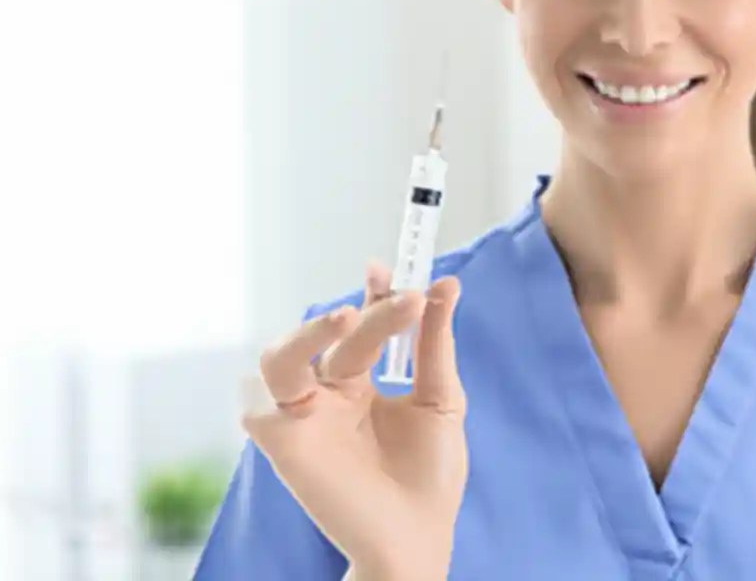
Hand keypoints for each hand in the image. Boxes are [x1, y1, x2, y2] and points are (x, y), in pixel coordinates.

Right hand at [241, 262, 466, 578]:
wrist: (418, 539)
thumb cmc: (430, 477)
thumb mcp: (441, 400)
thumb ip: (436, 345)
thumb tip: (448, 285)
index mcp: (361, 382)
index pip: (360, 324)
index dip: (372, 293)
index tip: (389, 265)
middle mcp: (327, 394)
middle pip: (335, 336)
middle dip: (371, 313)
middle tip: (408, 297)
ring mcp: (304, 417)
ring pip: (280, 358)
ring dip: (310, 332)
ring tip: (347, 316)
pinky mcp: (285, 445)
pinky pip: (259, 406)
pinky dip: (273, 388)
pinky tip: (315, 385)